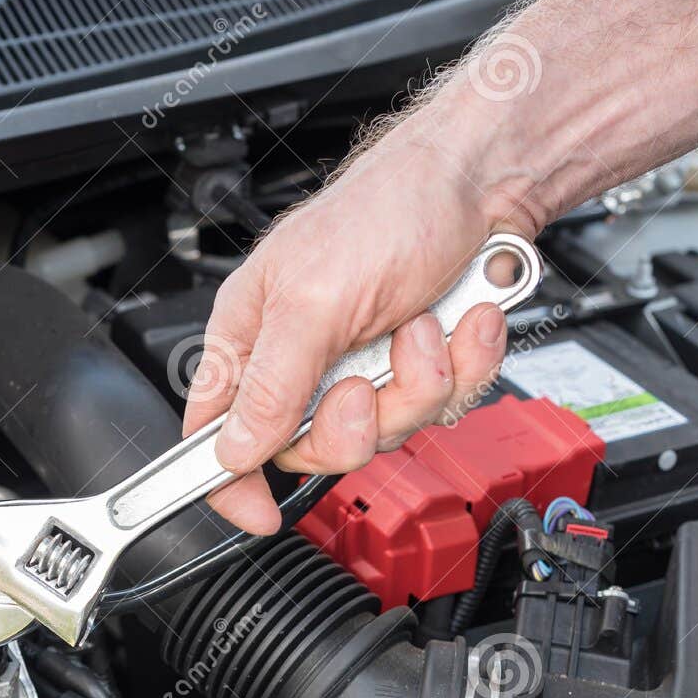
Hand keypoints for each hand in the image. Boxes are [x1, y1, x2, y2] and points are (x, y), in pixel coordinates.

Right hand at [185, 130, 524, 534]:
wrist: (481, 184)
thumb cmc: (386, 209)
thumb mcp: (312, 301)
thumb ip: (270, 384)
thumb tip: (234, 450)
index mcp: (252, 336)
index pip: (216, 431)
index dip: (230, 479)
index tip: (258, 513)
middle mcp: (303, 358)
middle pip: (312, 447)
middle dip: (357, 420)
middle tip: (365, 378)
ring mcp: (364, 366)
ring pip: (384, 433)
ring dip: (418, 381)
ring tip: (421, 324)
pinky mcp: (418, 367)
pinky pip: (438, 407)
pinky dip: (460, 365)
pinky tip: (457, 321)